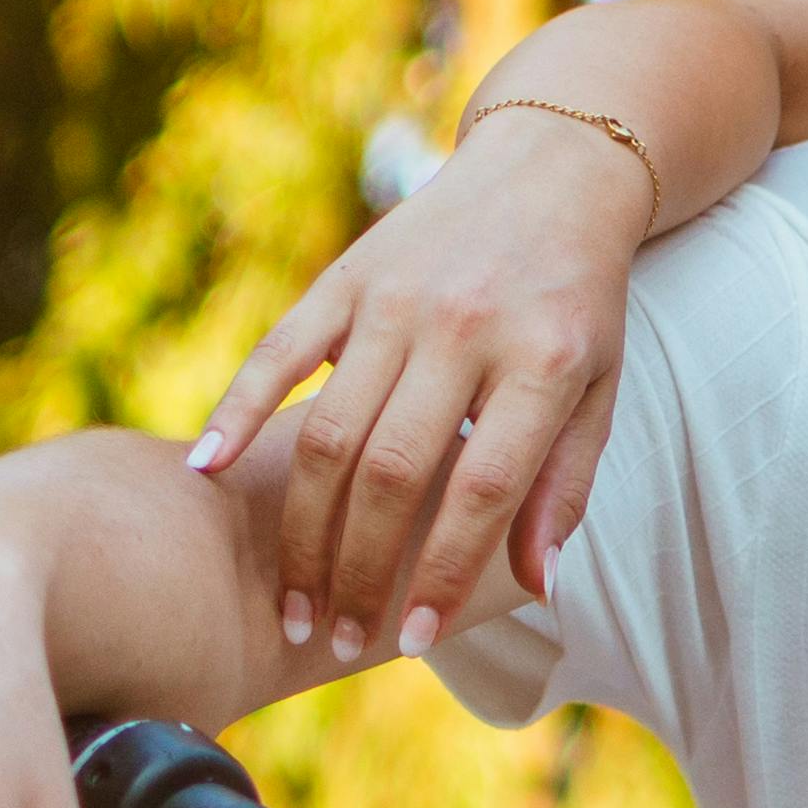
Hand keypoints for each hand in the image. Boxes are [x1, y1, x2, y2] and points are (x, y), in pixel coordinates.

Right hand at [193, 110, 647, 666]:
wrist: (553, 169)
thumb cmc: (579, 301)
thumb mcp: (601, 386)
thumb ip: (565, 484)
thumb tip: (536, 587)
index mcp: (542, 360)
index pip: (483, 488)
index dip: (444, 571)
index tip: (411, 638)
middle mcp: (464, 328)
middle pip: (392, 472)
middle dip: (358, 570)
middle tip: (333, 639)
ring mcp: (396, 300)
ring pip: (329, 430)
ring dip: (303, 529)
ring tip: (293, 602)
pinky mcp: (345, 276)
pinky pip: (278, 351)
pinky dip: (237, 410)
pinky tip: (207, 472)